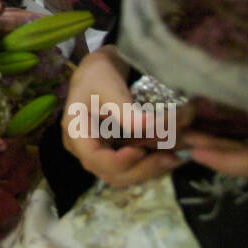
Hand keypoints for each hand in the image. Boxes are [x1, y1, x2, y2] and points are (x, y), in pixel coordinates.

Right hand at [61, 46, 183, 187]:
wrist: (99, 71)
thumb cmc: (98, 75)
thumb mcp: (109, 87)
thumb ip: (126, 110)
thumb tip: (153, 126)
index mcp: (75, 133)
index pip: (94, 159)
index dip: (119, 161)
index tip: (142, 150)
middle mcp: (84, 149)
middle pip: (110, 173)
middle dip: (141, 170)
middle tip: (169, 158)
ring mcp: (98, 153)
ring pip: (122, 175)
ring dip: (148, 171)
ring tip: (172, 159)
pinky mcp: (112, 152)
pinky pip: (128, 168)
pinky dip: (148, 166)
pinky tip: (167, 156)